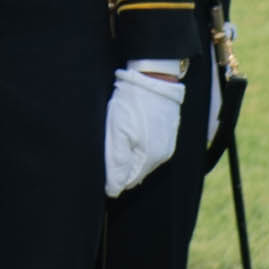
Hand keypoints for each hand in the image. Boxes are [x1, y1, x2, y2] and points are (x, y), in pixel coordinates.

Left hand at [102, 65, 185, 197]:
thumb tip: (113, 190)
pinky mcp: (168, 132)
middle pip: (135, 171)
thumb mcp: (118, 133)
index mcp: (150, 158)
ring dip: (129, 155)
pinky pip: (150, 147)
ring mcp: (167, 143)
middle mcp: (163, 155)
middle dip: (120, 166)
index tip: (100, 164)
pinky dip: (138, 145)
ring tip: (118, 136)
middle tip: (106, 147)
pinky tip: (130, 130)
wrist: (154, 78)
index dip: (112, 176)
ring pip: (142, 159)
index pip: (127, 180)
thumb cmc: (132, 103)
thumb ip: (116, 163)